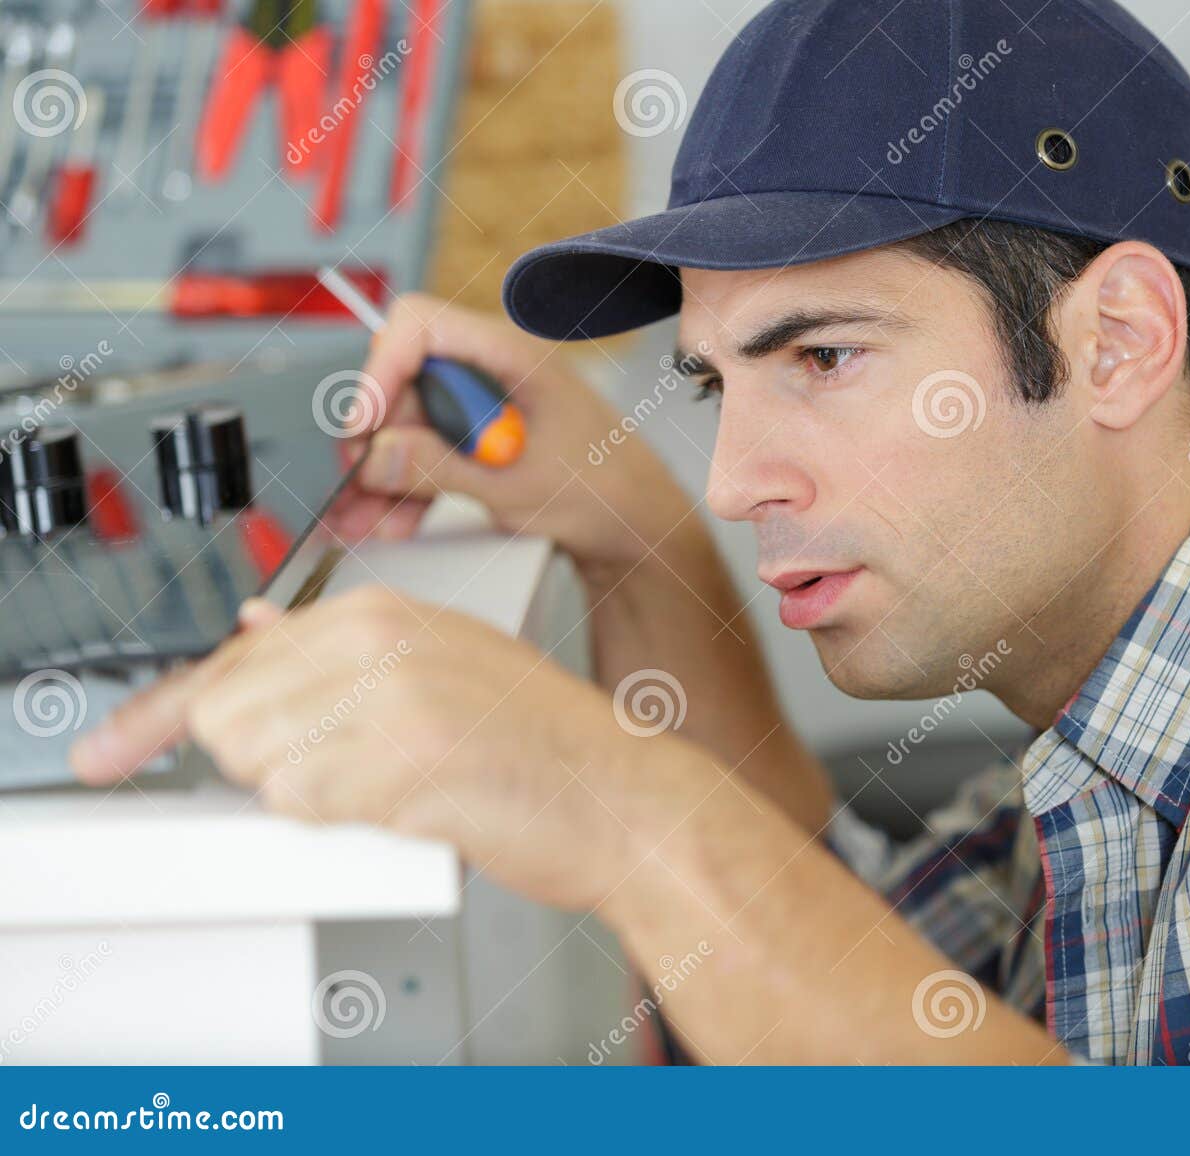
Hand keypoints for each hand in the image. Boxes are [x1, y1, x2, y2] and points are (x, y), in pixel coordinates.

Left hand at [69, 588, 694, 911]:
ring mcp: (389, 699)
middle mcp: (380, 641)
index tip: (118, 742)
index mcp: (385, 611)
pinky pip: (304, 804)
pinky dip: (340, 820)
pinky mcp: (400, 762)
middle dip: (259, 759)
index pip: (234, 658)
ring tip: (392, 786)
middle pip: (226, 711)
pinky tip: (409, 803)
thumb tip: (255, 626)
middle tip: (335, 780)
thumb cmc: (547, 744)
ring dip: (306, 793)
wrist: (626, 796)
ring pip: (257, 762)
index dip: (168, 712)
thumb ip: (341, 650)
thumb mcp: (446, 665)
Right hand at [326, 295, 696, 581]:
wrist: (644, 530)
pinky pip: (429, 450)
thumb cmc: (607, 496)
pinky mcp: (485, 439)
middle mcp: (494, 371)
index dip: (381, 369)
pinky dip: (408, 483)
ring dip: (384, 471)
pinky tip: (394, 520)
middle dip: (375, 438)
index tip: (364, 425)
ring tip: (365, 521)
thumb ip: (441, 468)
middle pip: (404, 381)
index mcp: (512, 356)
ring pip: (409, 423)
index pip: (420, 326)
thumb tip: (375, 454)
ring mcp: (488, 405)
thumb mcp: (515, 488)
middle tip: (357, 487)